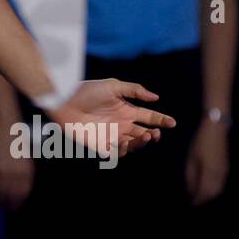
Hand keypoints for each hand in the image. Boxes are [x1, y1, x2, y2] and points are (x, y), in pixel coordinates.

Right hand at [0, 119, 34, 209]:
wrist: (5, 128)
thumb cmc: (15, 140)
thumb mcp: (23, 157)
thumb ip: (21, 171)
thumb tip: (14, 185)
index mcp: (27, 170)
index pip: (24, 191)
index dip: (19, 200)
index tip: (15, 206)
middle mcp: (18, 173)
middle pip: (13, 194)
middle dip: (10, 204)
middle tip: (7, 209)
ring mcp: (5, 171)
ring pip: (2, 192)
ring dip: (0, 200)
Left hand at [52, 79, 175, 157]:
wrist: (66, 101)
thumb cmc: (88, 91)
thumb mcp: (113, 85)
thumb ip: (134, 90)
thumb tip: (156, 97)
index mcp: (127, 110)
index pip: (149, 117)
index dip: (162, 120)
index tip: (172, 122)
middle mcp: (122, 124)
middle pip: (144, 133)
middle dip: (153, 135)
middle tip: (155, 133)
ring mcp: (112, 136)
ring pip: (134, 145)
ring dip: (141, 143)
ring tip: (145, 135)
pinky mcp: (101, 145)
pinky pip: (116, 153)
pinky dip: (123, 150)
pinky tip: (123, 142)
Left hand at [185, 119, 228, 205]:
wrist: (216, 129)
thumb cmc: (200, 142)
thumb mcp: (192, 158)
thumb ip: (191, 175)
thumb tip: (189, 189)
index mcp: (210, 173)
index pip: (204, 192)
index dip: (197, 200)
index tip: (189, 204)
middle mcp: (219, 174)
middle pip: (212, 193)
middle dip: (203, 199)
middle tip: (193, 203)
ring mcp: (224, 170)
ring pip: (217, 189)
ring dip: (208, 195)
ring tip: (198, 196)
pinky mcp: (225, 167)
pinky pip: (219, 183)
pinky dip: (213, 188)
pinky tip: (205, 186)